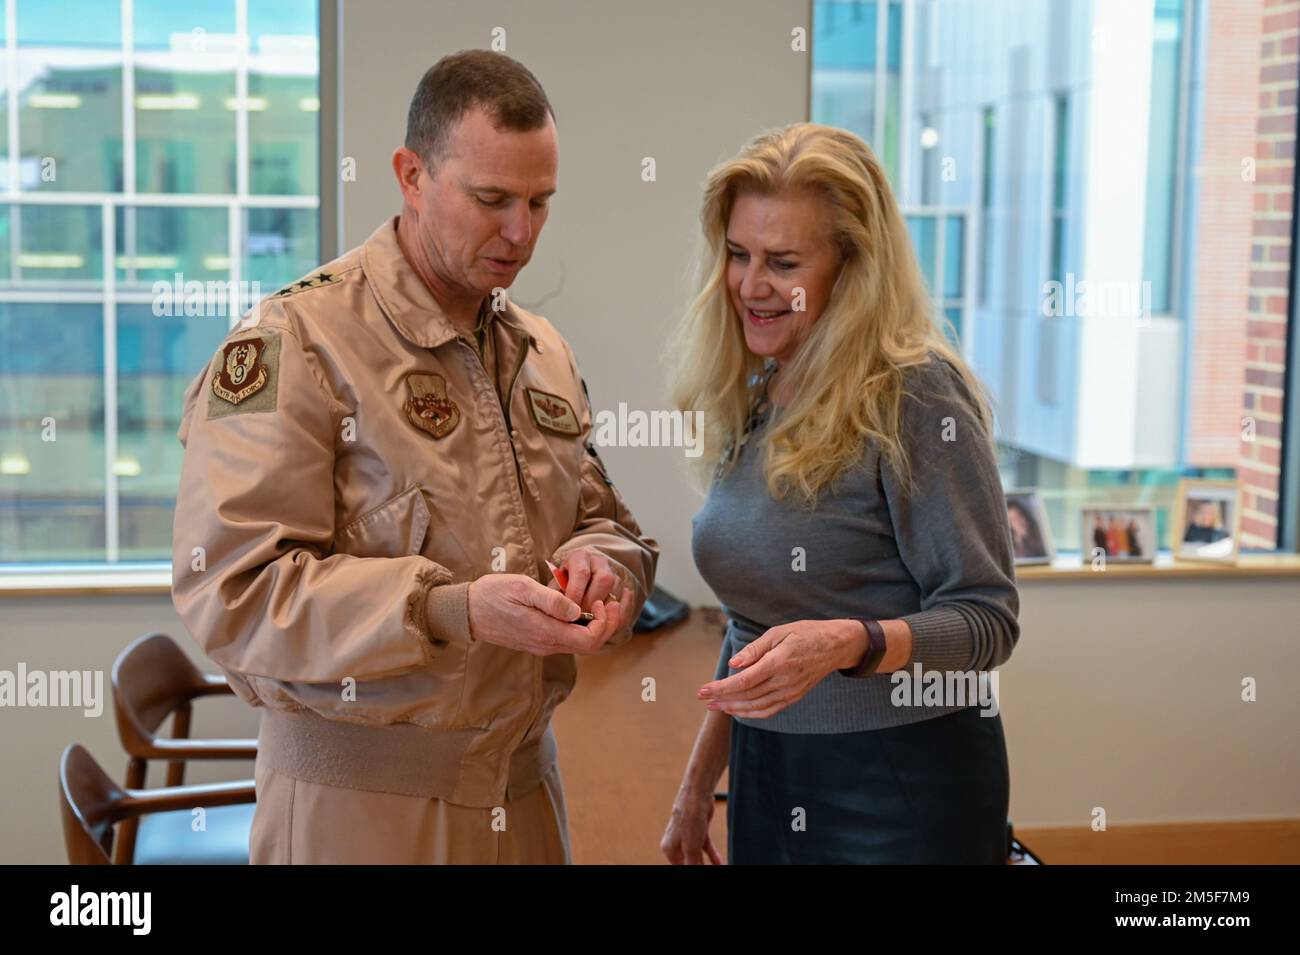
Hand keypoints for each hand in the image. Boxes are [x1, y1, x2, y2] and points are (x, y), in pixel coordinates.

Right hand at [467, 573, 623, 655]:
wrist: (466, 611)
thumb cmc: (493, 594)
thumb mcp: (522, 588)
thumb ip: (551, 601)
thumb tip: (578, 612)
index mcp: (545, 632)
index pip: (590, 640)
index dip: (604, 622)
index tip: (602, 600)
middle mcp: (546, 644)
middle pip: (590, 646)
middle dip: (607, 625)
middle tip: (612, 601)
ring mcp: (542, 645)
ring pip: (580, 644)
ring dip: (596, 625)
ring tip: (602, 601)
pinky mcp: (538, 641)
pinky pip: (568, 639)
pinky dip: (582, 626)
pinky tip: (582, 608)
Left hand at [548, 548, 635, 632]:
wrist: (574, 584)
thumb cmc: (561, 587)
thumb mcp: (554, 587)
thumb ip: (556, 597)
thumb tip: (563, 613)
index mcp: (580, 557)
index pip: (581, 572)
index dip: (575, 594)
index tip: (568, 612)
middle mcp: (600, 563)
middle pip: (604, 580)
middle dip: (591, 603)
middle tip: (580, 619)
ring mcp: (615, 575)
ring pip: (617, 592)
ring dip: (603, 612)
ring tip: (589, 624)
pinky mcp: (624, 589)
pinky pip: (626, 604)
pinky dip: (616, 617)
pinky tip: (604, 625)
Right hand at [661, 788, 722, 864]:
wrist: (697, 795)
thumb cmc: (689, 818)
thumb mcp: (691, 848)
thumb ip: (691, 864)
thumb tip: (693, 870)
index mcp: (669, 849)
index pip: (679, 867)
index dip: (689, 871)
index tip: (700, 871)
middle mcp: (676, 844)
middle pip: (689, 863)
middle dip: (699, 867)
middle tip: (710, 871)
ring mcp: (688, 837)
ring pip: (698, 856)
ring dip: (707, 865)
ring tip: (717, 869)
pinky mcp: (699, 832)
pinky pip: (705, 848)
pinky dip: (712, 856)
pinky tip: (720, 863)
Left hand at [696, 619, 865, 718]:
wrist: (835, 646)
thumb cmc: (805, 633)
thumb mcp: (778, 632)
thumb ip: (754, 649)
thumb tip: (733, 664)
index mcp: (779, 662)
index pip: (744, 681)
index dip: (721, 688)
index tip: (703, 690)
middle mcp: (784, 681)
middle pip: (747, 695)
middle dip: (723, 698)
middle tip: (704, 698)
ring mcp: (790, 691)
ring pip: (757, 706)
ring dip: (734, 708)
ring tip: (716, 706)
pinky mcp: (794, 696)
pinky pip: (769, 710)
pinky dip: (751, 713)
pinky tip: (737, 710)